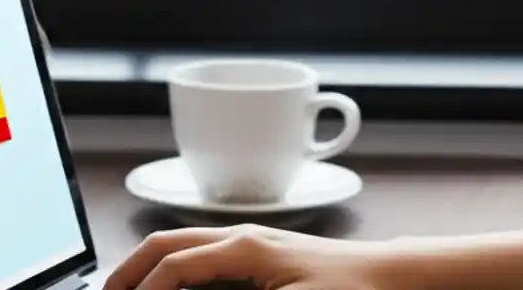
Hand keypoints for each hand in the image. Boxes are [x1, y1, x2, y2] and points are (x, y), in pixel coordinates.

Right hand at [102, 224, 414, 289]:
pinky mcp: (262, 254)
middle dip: (131, 268)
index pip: (175, 265)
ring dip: (151, 265)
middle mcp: (243, 237)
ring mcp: (252, 242)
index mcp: (246, 248)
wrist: (392, 279)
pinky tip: (174, 287)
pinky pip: (205, 254)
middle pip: (168, 242)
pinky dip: (177, 268)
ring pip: (183, 243)